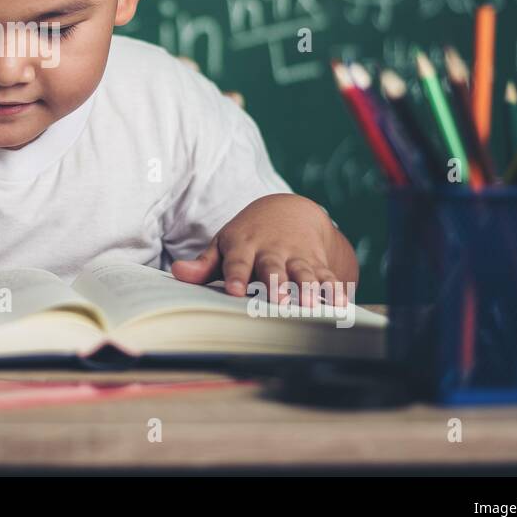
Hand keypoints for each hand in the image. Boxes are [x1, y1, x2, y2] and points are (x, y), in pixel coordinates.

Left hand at [170, 193, 357, 306]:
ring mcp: (296, 255)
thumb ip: (202, 264)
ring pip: (303, 272)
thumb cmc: (247, 237)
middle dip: (276, 283)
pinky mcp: (317, 261)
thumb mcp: (223, 245)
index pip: (237, 262)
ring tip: (309, 304)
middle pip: (273, 267)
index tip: (234, 292)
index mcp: (243, 246)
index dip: (236, 276)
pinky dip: (335, 290)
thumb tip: (176, 272)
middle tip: (277, 302)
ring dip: (307, 288)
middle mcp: (272, 250)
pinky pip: (328, 276)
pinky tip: (340, 305)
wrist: (289, 211)